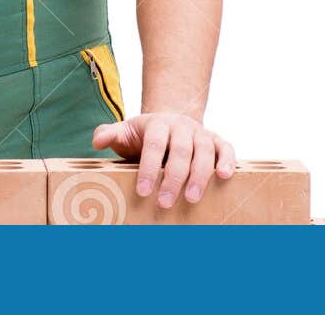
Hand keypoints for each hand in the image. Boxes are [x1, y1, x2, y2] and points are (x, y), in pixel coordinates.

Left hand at [91, 112, 235, 208]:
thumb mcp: (125, 132)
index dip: (149, 168)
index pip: (154, 145)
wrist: (170, 120)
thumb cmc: (145, 135)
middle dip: (174, 178)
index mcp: (157, 124)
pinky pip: (226, 147)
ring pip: (204, 150)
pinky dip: (227, 160)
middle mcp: (181, 126)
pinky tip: (224, 176)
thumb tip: (97, 141)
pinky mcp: (216, 140)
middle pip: (180, 150)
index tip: (143, 191)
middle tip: (165, 203)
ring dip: (200, 175)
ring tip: (192, 198)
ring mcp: (200, 132)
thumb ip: (110, 135)